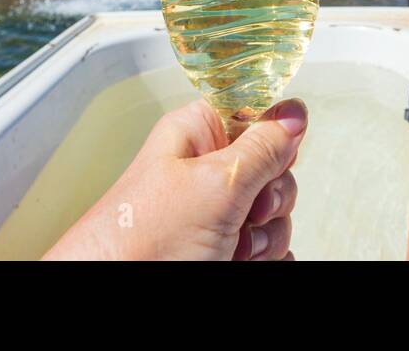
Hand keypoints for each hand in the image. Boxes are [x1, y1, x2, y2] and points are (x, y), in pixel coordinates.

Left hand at [43, 97, 306, 260]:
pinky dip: (268, 257)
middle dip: (272, 196)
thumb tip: (293, 113)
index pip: (253, 110)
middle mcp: (206, 172)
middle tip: (245, 212)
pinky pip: (269, 247)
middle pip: (273, 168)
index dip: (272, 133)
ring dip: (267, 236)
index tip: (274, 155)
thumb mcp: (214, 184)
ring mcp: (215, 216)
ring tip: (234, 251)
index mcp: (197, 136)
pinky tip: (246, 262)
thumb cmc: (139, 244)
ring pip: (274, 213)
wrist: (116, 297)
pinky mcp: (223, 251)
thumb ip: (261, 146)